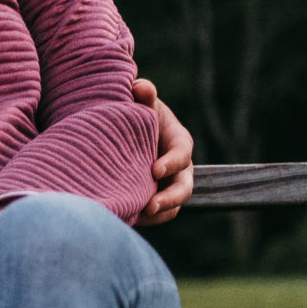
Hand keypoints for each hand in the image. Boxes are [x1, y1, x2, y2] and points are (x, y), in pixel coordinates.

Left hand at [131, 75, 193, 224]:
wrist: (122, 132)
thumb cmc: (135, 112)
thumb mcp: (139, 101)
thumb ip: (143, 94)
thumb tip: (141, 88)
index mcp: (178, 141)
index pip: (182, 153)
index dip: (172, 163)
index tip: (154, 170)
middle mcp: (179, 166)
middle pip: (184, 187)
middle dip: (169, 198)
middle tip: (150, 206)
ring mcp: (169, 185)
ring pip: (172, 206)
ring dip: (157, 215)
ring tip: (135, 217)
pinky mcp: (156, 198)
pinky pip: (156, 215)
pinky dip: (143, 220)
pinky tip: (125, 218)